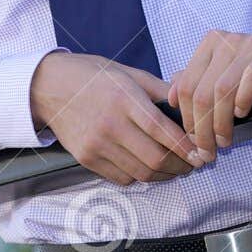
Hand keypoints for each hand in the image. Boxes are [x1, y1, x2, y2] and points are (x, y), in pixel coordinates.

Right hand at [29, 52, 207, 186]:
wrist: (49, 88)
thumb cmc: (92, 77)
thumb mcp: (128, 73)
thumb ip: (160, 90)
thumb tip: (190, 107)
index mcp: (125, 100)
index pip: (164, 132)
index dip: (188, 148)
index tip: (202, 153)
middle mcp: (111, 125)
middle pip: (156, 159)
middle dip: (181, 166)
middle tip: (193, 164)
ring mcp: (97, 145)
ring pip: (141, 173)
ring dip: (164, 175)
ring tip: (175, 168)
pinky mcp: (87, 159)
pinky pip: (122, 178)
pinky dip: (141, 176)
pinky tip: (148, 167)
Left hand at [168, 31, 251, 154]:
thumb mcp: (223, 76)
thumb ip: (197, 82)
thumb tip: (173, 98)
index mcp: (210, 45)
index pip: (187, 87)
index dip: (186, 119)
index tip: (192, 143)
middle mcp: (227, 40)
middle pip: (202, 92)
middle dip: (202, 129)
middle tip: (208, 151)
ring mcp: (250, 43)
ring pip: (222, 90)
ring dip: (221, 123)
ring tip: (225, 141)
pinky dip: (243, 99)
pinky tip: (242, 114)